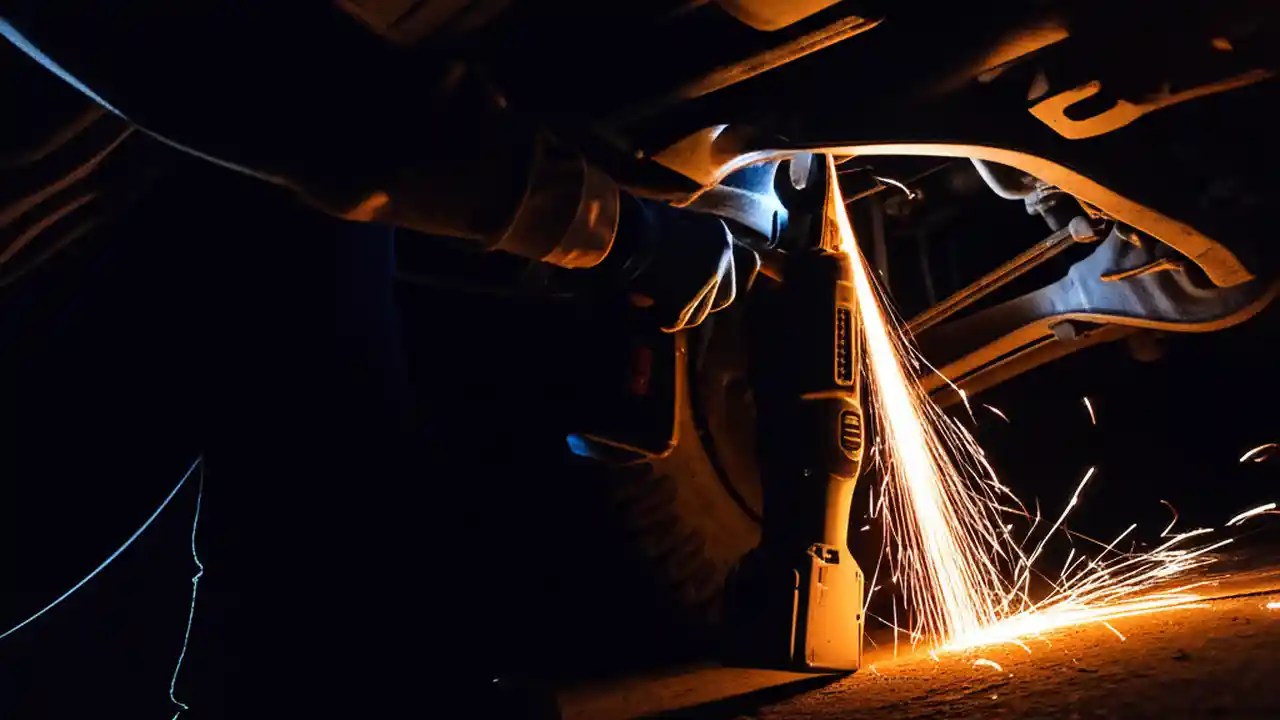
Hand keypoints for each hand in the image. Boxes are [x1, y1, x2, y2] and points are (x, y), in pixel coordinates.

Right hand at [611, 196, 757, 331]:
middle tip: (679, 300)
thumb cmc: (642, 221)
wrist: (627, 231)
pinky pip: (675, 321)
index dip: (720, 282)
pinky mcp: (684, 301)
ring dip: (680, 312)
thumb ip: (695, 241)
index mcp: (721, 237)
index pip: (740, 267)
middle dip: (704, 302)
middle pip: (725, 296)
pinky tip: (645, 307)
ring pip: (700, 313)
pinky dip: (660, 318)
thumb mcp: (680, 222)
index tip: (705, 289)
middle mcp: (721, 259)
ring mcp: (705, 281)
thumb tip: (692, 264)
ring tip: (654, 302)